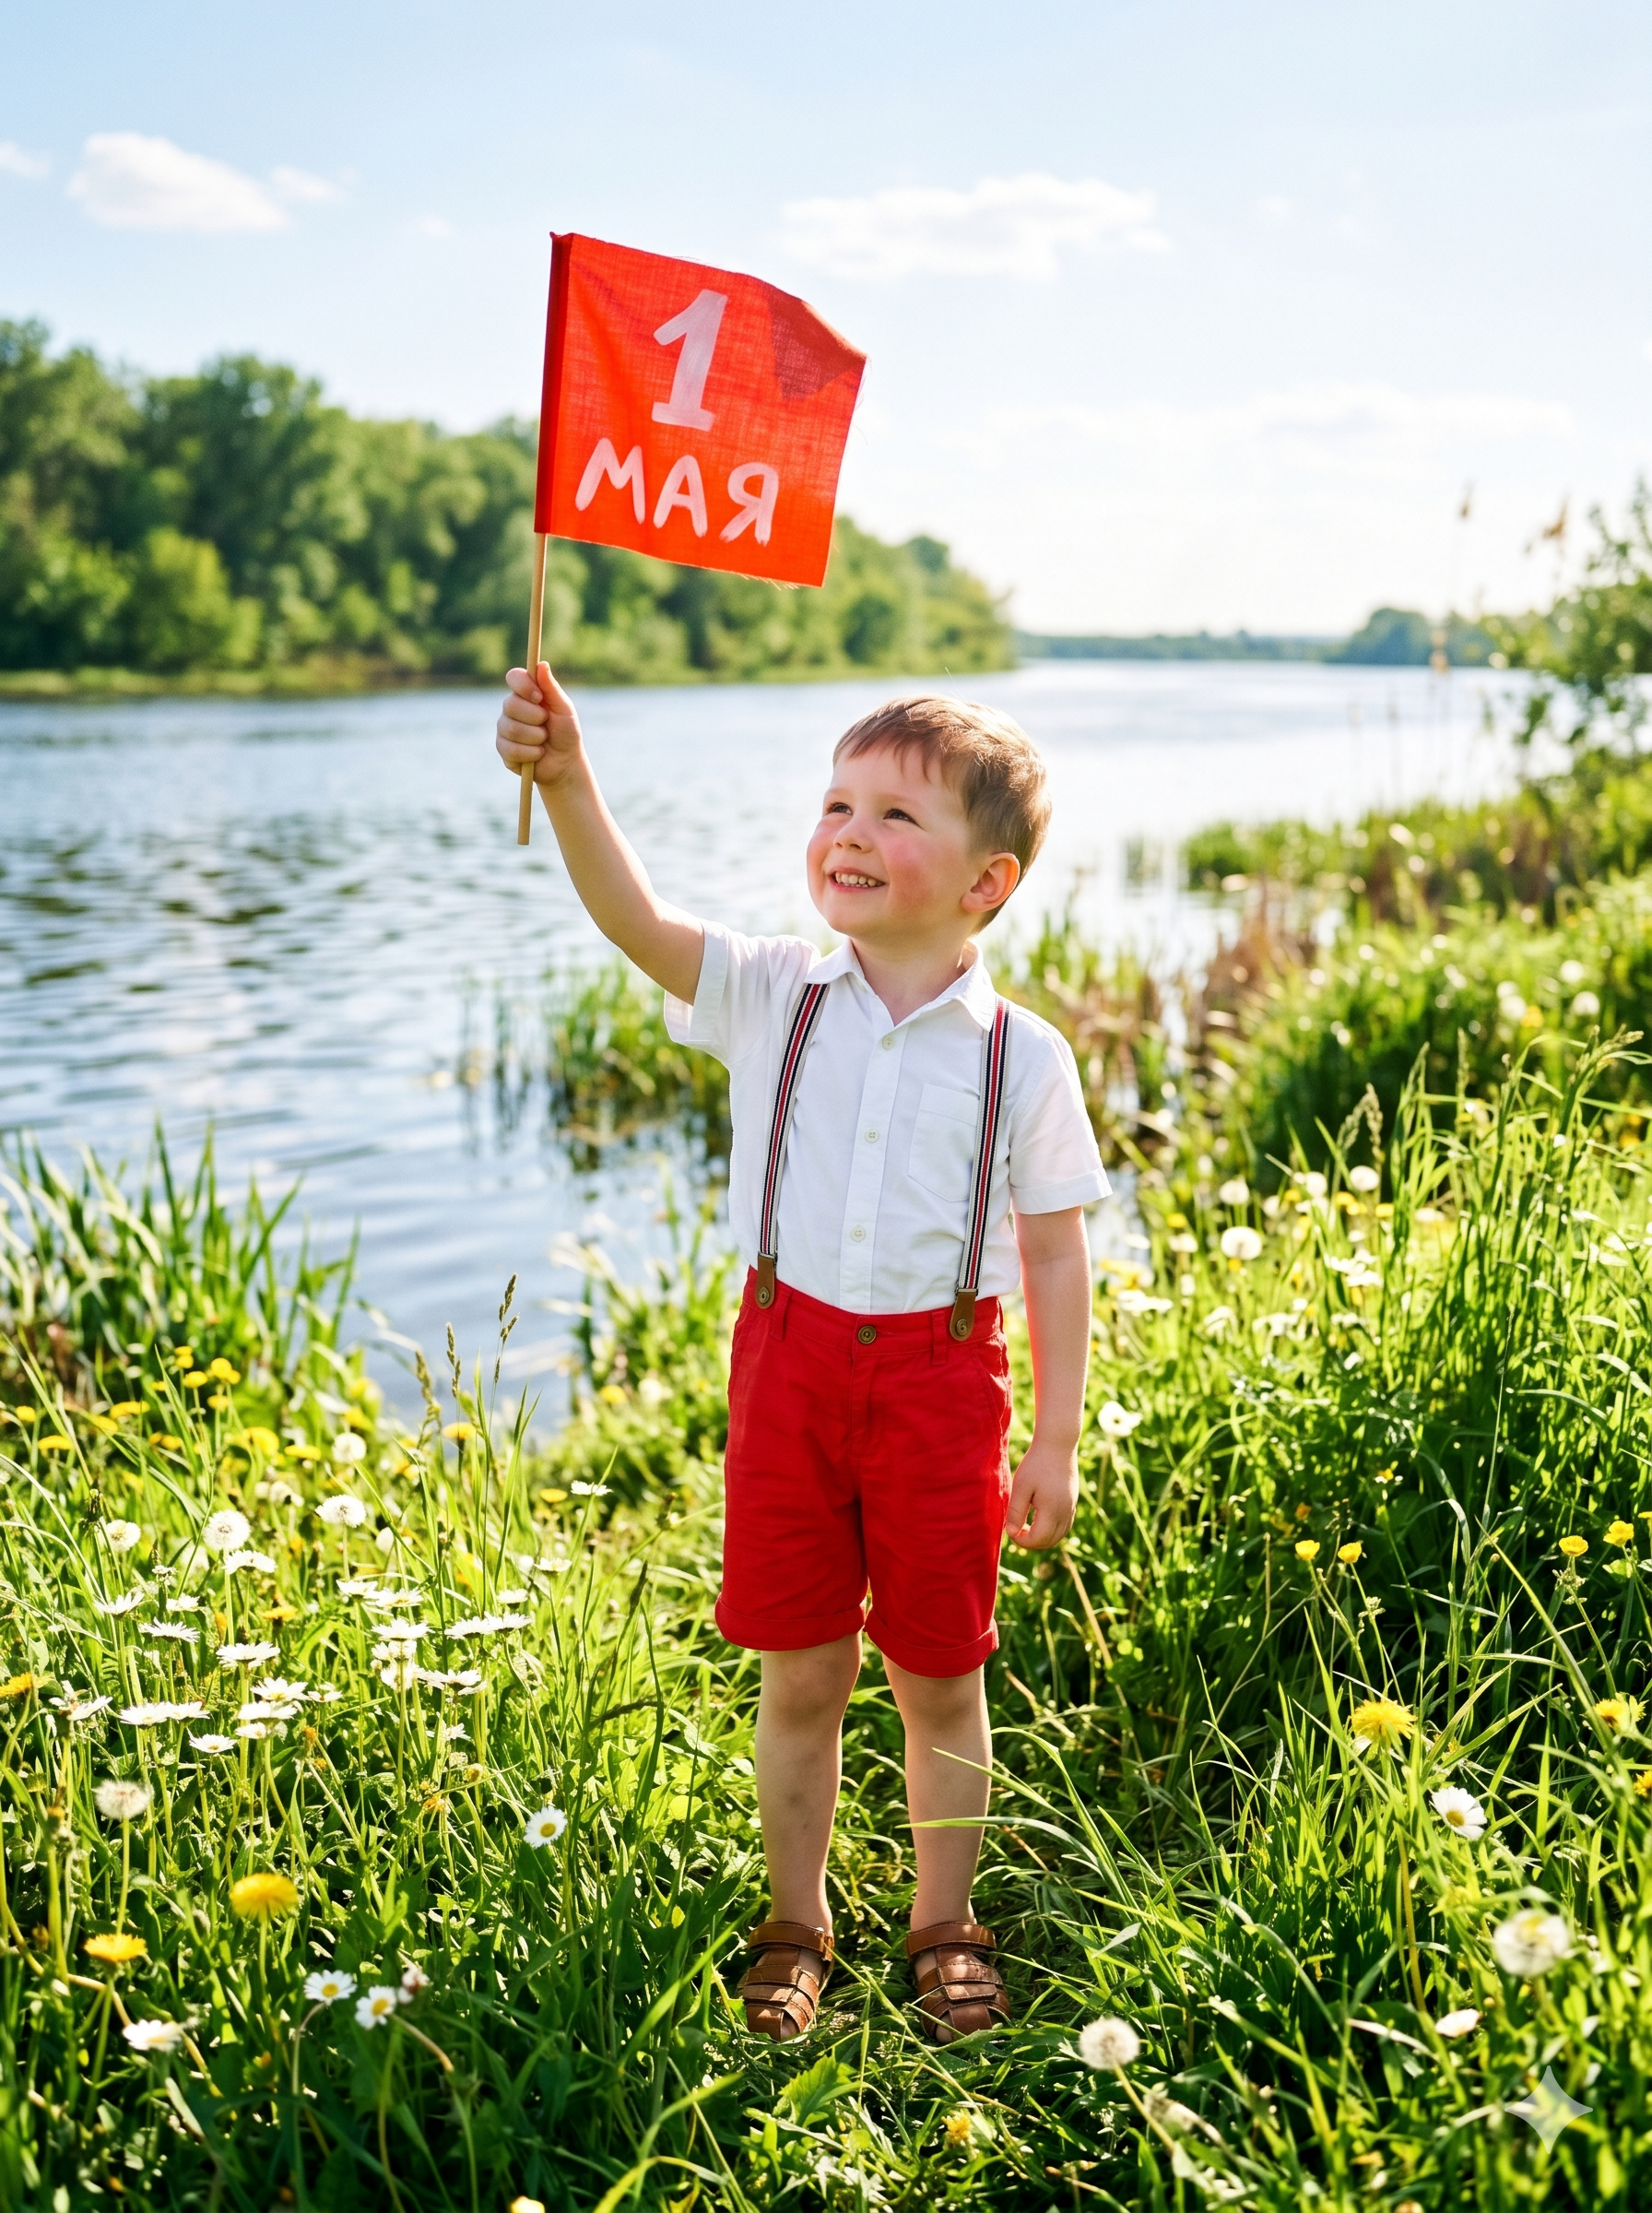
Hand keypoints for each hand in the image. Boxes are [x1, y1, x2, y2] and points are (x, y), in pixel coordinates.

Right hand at [496, 662, 583, 791]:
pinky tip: (538, 753)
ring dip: (535, 737)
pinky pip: (510, 748)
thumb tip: (542, 664)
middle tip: (546, 724)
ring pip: (511, 728)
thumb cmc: (565, 732)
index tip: (539, 696)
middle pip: (510, 704)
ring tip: (544, 740)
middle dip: (535, 717)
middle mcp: (511, 708)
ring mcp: (504, 728)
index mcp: (525, 693)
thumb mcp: (563, 708)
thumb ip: (551, 688)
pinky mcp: (503, 748)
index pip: (513, 677)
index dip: (523, 685)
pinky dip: (530, 753)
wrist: (565, 762)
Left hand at [1004, 1436, 1079, 1550]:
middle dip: (1031, 1542)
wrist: (1058, 1444)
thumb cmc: (1036, 1464)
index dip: (1021, 1540)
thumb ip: (1016, 1512)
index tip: (1009, 1530)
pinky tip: (1037, 1520)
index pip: (1038, 1539)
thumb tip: (1011, 1533)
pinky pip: (1064, 1525)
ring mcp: (1071, 1508)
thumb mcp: (1021, 1487)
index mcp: (1053, 1511)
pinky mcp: (1073, 1502)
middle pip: (1050, 1542)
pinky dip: (1051, 1529)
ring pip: (1059, 1535)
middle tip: (1015, 1531)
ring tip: (1025, 1527)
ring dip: (1042, 1537)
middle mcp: (1065, 1513)